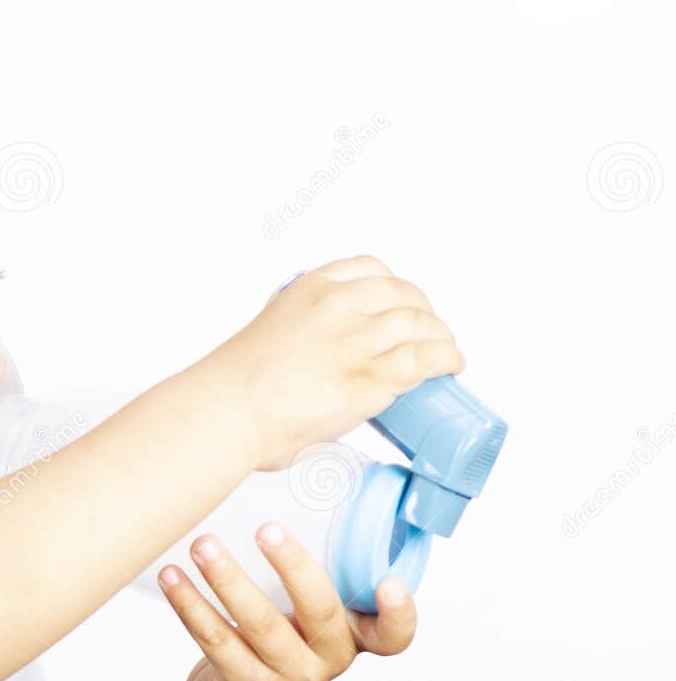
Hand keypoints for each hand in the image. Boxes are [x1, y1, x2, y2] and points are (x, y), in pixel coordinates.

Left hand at [157, 521, 416, 680]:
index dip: (399, 613)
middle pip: (319, 613)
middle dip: (293, 567)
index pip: (392, 635)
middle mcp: (327, 660)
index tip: (389, 583)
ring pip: (258, 624)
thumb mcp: (307, 614)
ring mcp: (286, 678)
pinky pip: (214, 640)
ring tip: (202, 543)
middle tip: (266, 529)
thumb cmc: (280, 638)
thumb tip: (283, 477)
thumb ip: (310, 572)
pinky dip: (189, 604)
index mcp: (353, 636)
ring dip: (227, 579)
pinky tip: (171, 575)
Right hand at [211, 255, 463, 470]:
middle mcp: (338, 306)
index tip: (401, 301)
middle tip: (428, 330)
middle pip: (405, 295)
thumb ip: (305, 331)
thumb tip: (326, 357)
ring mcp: (357, 341)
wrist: (228, 411)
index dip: (396, 287)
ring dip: (440, 336)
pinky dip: (446, 359)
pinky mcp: (371, 379)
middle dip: (424, 313)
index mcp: (311, 289)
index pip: (371, 269)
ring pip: (421, 325)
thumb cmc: (237, 383)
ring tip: (445, 350)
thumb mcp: (272, 329)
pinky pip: (425, 359)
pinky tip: (451, 364)